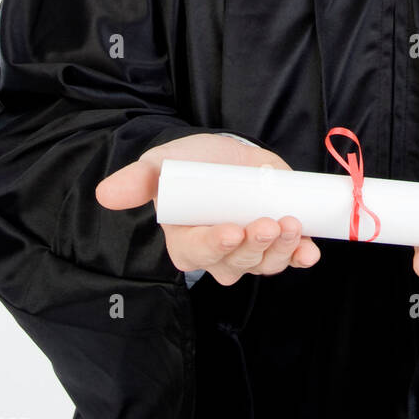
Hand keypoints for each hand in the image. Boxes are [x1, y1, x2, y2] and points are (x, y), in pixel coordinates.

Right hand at [95, 133, 320, 285]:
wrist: (225, 156)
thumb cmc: (189, 164)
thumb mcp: (161, 165)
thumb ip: (138, 180)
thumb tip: (106, 193)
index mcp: (187, 242)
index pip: (199, 252)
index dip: (216, 245)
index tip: (232, 232)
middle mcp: (219, 256)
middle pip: (237, 263)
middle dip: (255, 246)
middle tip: (269, 223)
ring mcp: (251, 252)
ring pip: (266, 263)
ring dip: (283, 248)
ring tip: (293, 224)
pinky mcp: (278, 242)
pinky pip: (292, 257)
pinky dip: (303, 254)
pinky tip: (311, 249)